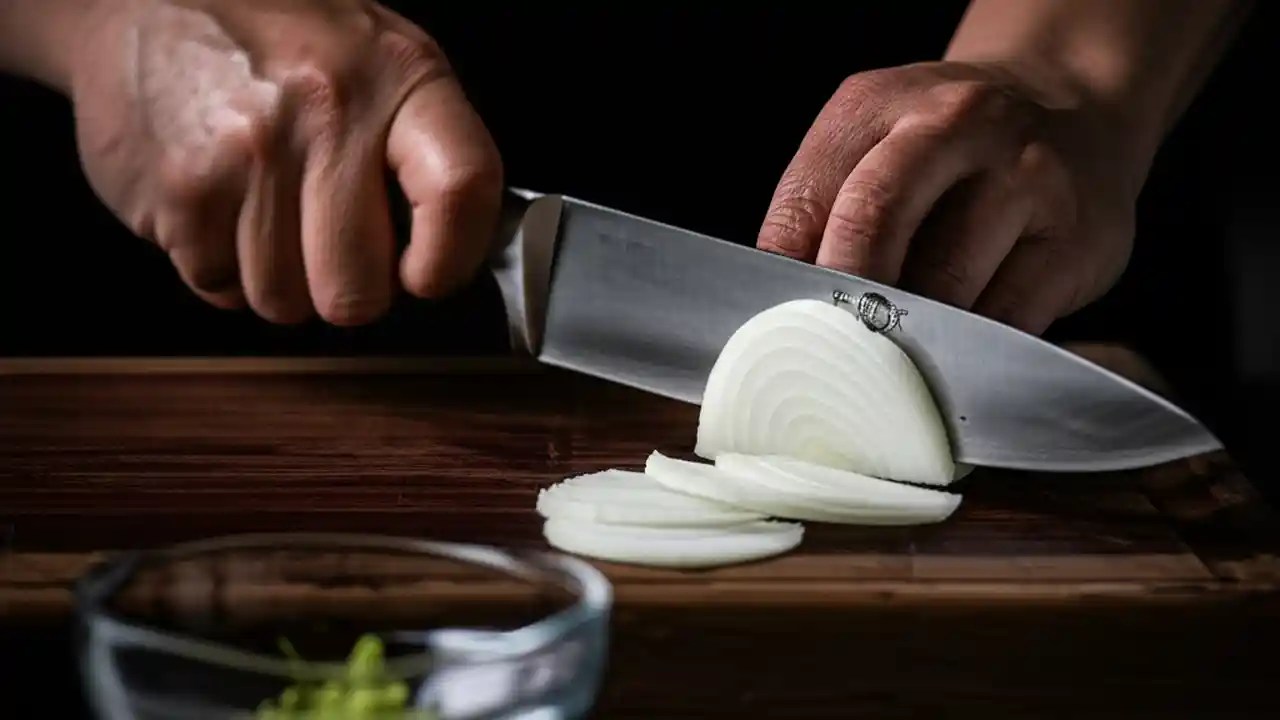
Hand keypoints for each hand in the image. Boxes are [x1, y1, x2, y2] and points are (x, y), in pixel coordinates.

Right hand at [69, 0, 501, 324]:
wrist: (139, 0)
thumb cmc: (274, 37)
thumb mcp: (376, 59)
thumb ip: (426, 147)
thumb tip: (457, 245)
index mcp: (399, 74)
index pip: (462, 189)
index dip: (450, 259)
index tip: (427, 275)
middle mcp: (328, 112)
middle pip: (358, 291)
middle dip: (345, 287)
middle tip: (328, 241)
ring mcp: (250, 153)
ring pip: (284, 302)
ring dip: (276, 277)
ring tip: (264, 205)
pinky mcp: (182, 191)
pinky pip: (219, 287)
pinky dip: (218, 264)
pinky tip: (220, 202)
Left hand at [757, 61, 1138, 334]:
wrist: (1072, 106)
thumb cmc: (946, 148)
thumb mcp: (871, 143)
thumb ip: (820, 210)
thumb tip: (776, 310)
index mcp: (882, 104)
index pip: (810, 199)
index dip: (786, 278)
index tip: (780, 330)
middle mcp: (959, 125)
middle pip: (875, 220)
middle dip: (841, 302)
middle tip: (827, 357)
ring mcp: (1028, 178)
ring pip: (946, 285)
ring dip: (906, 338)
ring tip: (885, 370)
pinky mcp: (1077, 241)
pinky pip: (1006, 322)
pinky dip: (967, 355)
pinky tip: (948, 363)